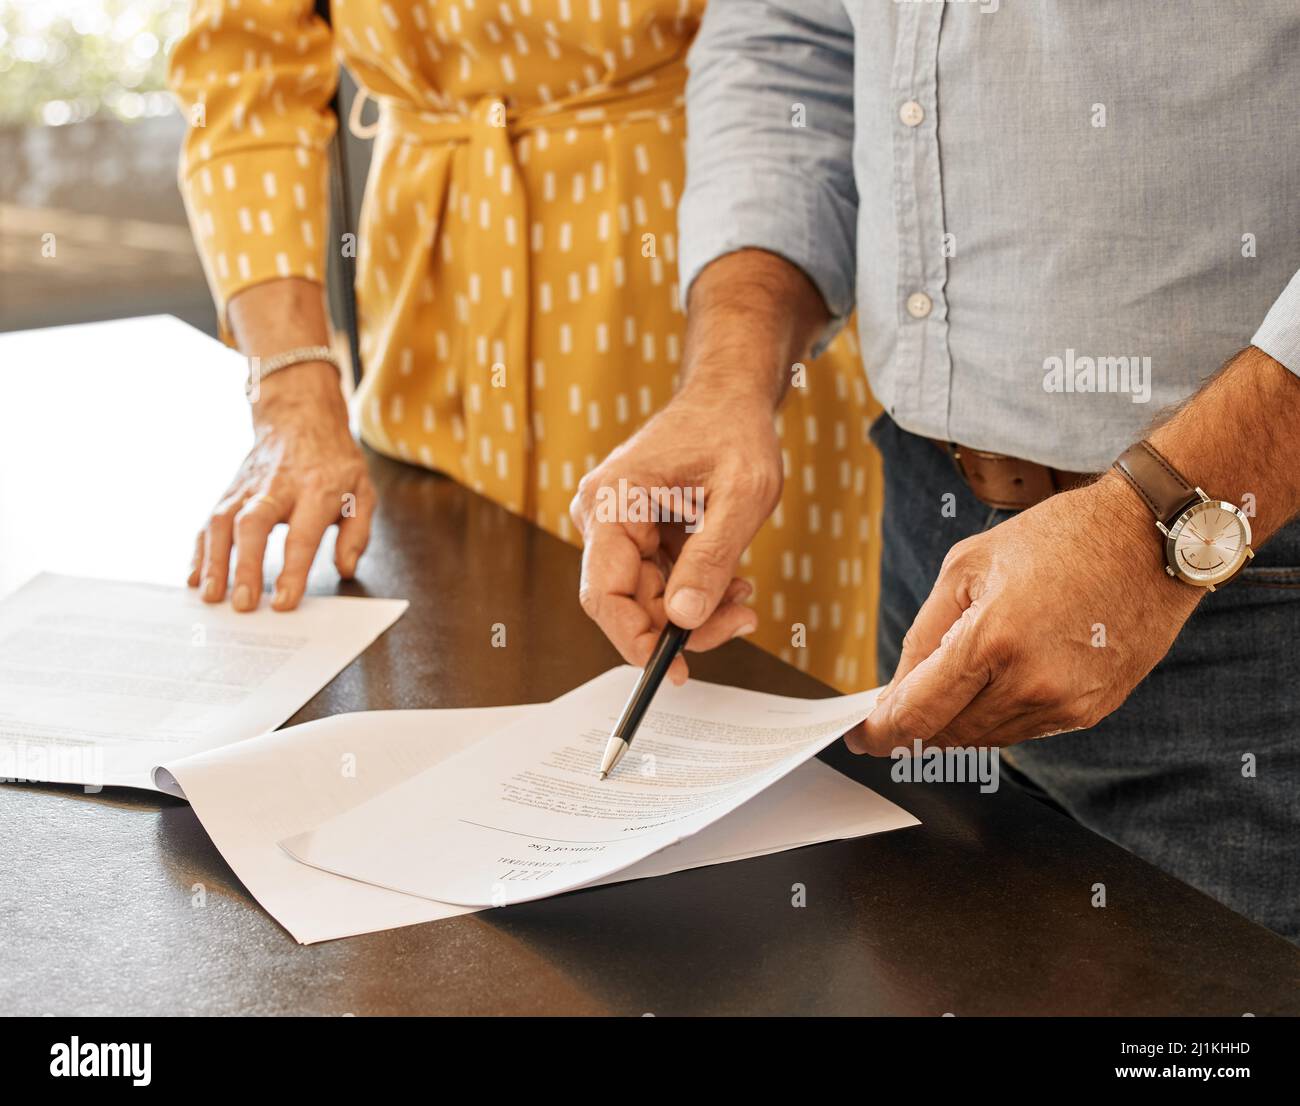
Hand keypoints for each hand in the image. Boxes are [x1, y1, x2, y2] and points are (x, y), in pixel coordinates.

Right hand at [188, 361, 374, 611]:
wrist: (300, 417)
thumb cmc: (335, 462)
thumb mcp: (363, 491)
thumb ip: (357, 533)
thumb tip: (345, 569)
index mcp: (316, 490)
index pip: (302, 535)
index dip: (292, 571)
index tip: (283, 602)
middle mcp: (277, 487)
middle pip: (252, 525)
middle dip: (245, 565)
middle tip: (242, 603)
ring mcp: (247, 487)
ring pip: (221, 521)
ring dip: (214, 561)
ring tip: (211, 596)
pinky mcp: (230, 490)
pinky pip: (208, 519)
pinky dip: (199, 549)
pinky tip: (196, 577)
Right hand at [569, 383, 779, 682]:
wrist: (731, 398)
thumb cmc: (734, 431)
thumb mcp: (740, 496)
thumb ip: (712, 559)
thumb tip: (684, 620)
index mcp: (611, 502)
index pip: (603, 593)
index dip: (634, 639)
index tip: (672, 669)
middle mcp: (602, 516)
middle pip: (628, 603)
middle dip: (683, 625)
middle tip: (739, 621)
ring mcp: (618, 525)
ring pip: (648, 598)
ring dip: (696, 610)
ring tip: (743, 596)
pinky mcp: (638, 533)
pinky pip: (660, 582)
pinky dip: (696, 591)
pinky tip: (732, 581)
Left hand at [847, 474, 1202, 752]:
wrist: (1149, 540)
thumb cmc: (1056, 540)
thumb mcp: (967, 566)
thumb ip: (924, 634)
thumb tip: (896, 690)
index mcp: (992, 640)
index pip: (919, 713)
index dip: (882, 734)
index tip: (862, 738)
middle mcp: (1030, 682)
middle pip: (948, 733)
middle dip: (917, 724)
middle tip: (897, 707)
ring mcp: (1065, 703)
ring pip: (985, 738)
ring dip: (958, 720)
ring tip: (955, 679)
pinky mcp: (1090, 711)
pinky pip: (1024, 730)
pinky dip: (999, 714)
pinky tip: (1001, 678)